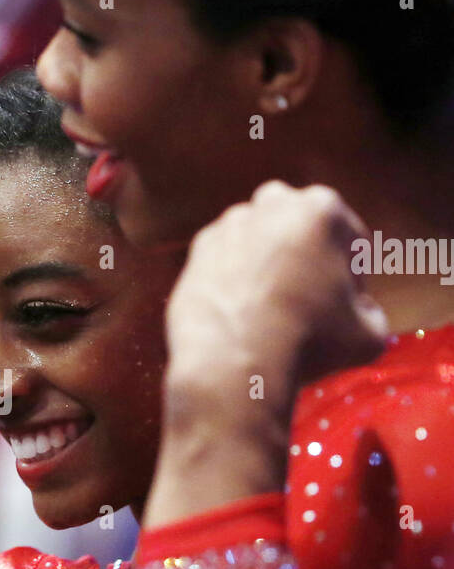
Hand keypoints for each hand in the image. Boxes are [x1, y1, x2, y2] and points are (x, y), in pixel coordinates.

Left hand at [163, 181, 388, 428]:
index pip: (349, 240)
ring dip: (268, 268)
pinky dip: (234, 282)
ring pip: (260, 244)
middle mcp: (272, 204)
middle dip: (307, 259)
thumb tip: (361, 311)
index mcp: (322, 209)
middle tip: (309, 303)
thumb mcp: (368, 334)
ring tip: (271, 313)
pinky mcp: (197, 251)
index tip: (345, 305)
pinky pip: (226, 264)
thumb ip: (371, 313)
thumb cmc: (309, 343)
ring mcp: (229, 225)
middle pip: (300, 231)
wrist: (232, 363)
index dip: (353, 276)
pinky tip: (241, 315)